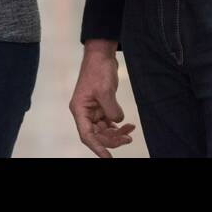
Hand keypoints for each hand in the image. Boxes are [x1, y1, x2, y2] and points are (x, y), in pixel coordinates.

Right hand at [70, 42, 134, 157]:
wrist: (101, 54)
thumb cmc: (98, 70)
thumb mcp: (105, 91)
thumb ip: (111, 109)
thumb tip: (117, 122)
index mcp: (80, 110)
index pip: (87, 135)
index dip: (97, 148)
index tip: (108, 157)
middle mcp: (84, 112)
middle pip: (97, 135)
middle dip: (112, 139)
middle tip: (128, 138)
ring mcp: (93, 110)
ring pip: (104, 129)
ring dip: (117, 132)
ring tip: (131, 130)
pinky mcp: (101, 106)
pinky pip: (109, 121)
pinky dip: (118, 124)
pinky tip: (128, 124)